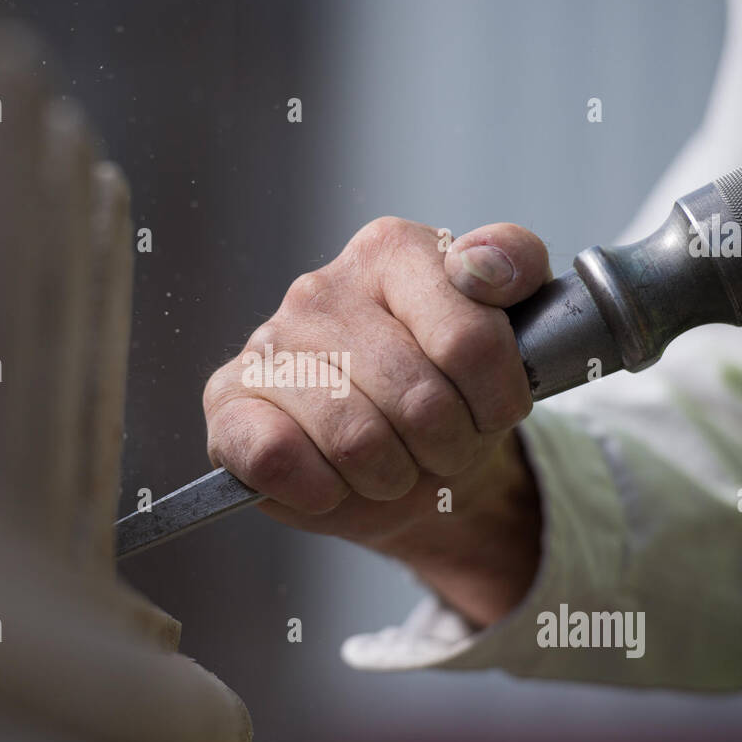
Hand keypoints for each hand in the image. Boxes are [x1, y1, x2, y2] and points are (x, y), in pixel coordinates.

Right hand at [203, 218, 550, 626]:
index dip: (497, 399)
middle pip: (420, 402)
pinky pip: (277, 458)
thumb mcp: (512, 328)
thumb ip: (514, 265)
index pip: (469, 339)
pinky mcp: (227, 404)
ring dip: (391, 476)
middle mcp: (320, 290)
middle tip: (441, 445)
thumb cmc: (452, 396)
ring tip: (392, 464)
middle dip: (447, 446)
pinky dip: (321, 489)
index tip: (496, 407)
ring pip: (356, 441)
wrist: (409, 468)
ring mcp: (267, 345)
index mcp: (390, 252)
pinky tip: (332, 480)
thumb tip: (481, 266)